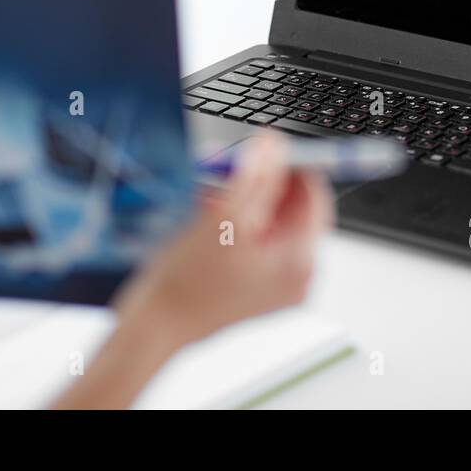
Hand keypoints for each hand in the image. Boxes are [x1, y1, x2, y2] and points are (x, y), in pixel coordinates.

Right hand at [114, 132, 334, 349]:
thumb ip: (255, 177)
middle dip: (259, 181)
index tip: (262, 149)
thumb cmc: (185, 285)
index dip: (290, 165)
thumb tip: (274, 145)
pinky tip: (208, 212)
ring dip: (242, 197)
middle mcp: (296, 275)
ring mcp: (277, 282)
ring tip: (210, 189)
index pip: (314, 195)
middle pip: (292, 208)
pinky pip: (256, 239)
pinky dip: (235, 220)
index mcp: (299, 261)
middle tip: (228, 166)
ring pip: (269, 220)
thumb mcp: (223, 218)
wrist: (156, 325)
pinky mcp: (257, 283)